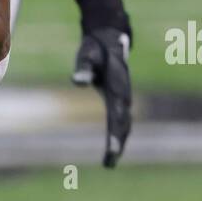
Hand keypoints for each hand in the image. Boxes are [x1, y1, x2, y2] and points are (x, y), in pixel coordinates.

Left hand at [71, 2, 132, 168]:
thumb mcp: (87, 54)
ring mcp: (123, 98)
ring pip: (124, 124)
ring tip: (110, 162)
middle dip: (118, 143)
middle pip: (123, 124)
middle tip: (110, 162)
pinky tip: (113, 149)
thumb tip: (77, 81)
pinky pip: (120, 121)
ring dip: (119, 142)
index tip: (111, 149)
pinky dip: (118, 135)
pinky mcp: (118, 99)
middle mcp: (124, 95)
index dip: (115, 133)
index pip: (116, 115)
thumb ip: (83, 67)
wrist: (110, 38)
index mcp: (118, 87)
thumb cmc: (95, 48)